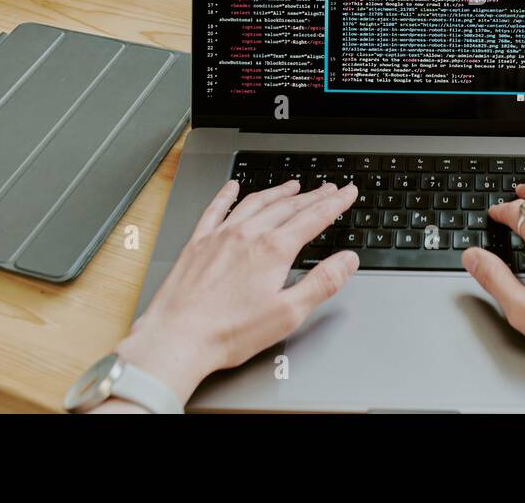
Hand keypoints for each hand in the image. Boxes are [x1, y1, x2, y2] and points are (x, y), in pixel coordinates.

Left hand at [109, 179, 359, 406]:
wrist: (177, 338)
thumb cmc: (229, 333)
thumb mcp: (288, 313)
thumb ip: (322, 283)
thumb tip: (347, 261)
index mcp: (273, 250)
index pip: (313, 218)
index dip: (335, 203)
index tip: (348, 192)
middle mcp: (248, 235)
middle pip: (288, 206)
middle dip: (313, 195)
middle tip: (328, 188)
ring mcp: (220, 236)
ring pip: (256, 202)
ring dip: (278, 192)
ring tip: (293, 185)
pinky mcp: (198, 244)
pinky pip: (215, 209)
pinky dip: (226, 195)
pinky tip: (232, 187)